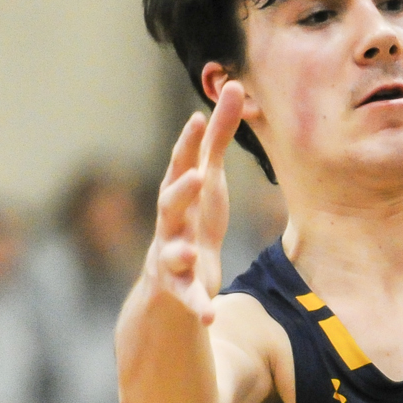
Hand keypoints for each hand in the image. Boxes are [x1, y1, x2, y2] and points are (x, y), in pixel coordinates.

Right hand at [146, 83, 243, 325]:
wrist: (171, 279)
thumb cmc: (192, 217)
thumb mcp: (210, 179)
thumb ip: (218, 137)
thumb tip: (233, 85)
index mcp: (179, 195)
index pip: (181, 165)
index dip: (187, 144)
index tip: (198, 119)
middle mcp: (169, 223)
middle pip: (169, 204)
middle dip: (179, 190)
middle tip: (195, 177)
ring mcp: (171, 256)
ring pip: (171, 253)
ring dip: (180, 251)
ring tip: (192, 251)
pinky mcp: (180, 289)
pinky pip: (189, 299)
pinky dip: (198, 306)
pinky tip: (210, 317)